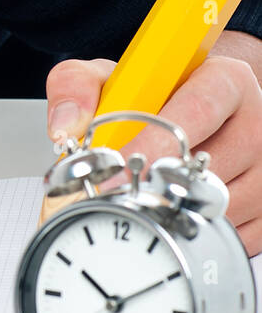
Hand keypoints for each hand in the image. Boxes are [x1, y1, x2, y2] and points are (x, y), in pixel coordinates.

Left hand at [45, 33, 261, 254]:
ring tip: (139, 198)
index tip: (114, 166)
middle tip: (115, 191)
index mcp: (226, 83)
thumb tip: (68, 123)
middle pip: (205, 167)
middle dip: (153, 184)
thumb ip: (76, 86)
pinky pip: (229, 236)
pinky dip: (189, 232)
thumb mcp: (112, 76)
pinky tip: (166, 213)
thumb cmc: (157, 94)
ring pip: (216, 206)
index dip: (149, 144)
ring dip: (170, 210)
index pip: (195, 113)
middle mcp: (256, 124)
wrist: (197, 105)